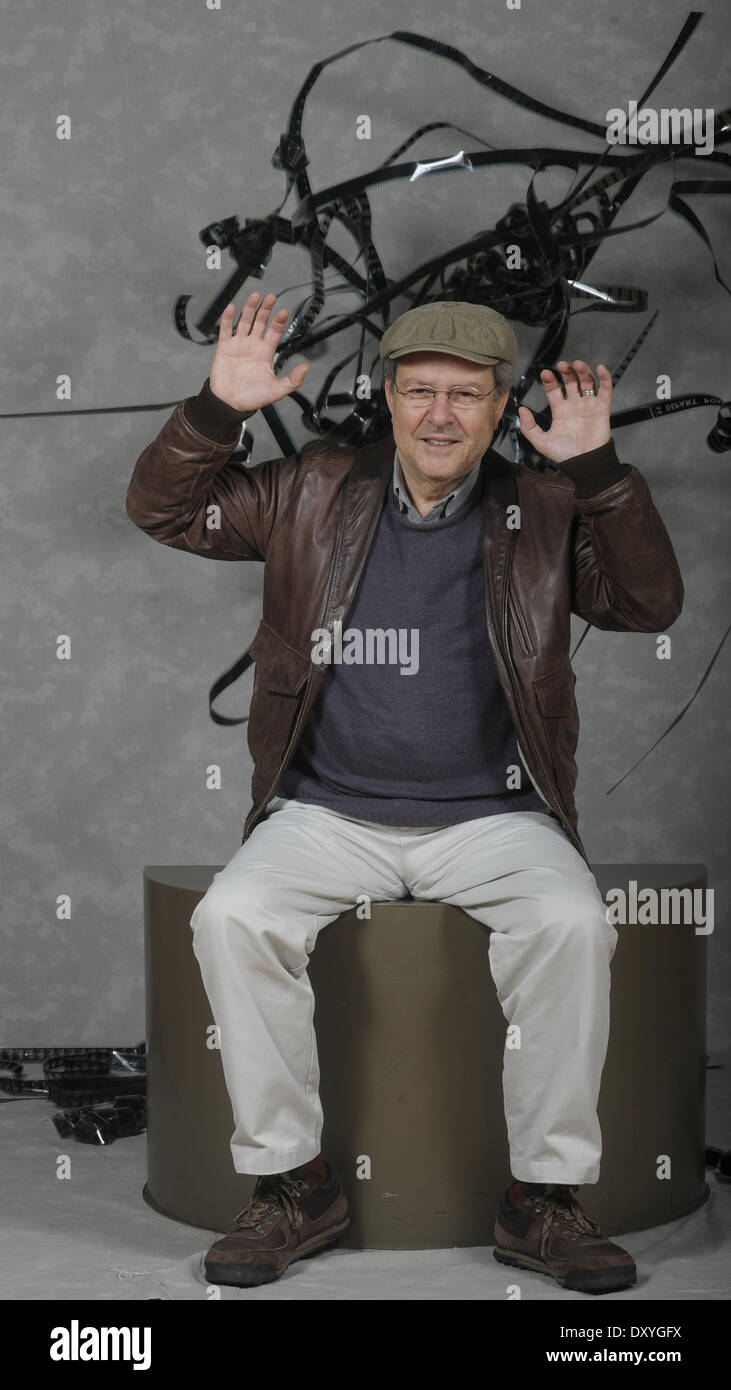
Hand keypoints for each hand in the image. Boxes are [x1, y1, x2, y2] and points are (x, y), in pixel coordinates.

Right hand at [209, 291, 309, 411]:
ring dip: (250, 308)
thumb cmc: (251, 398)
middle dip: (266, 309)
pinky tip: (232, 307)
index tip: (284, 311)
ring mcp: (238, 344)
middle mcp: (253, 345)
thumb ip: (292, 380)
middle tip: (271, 297)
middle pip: (261, 322)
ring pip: (245, 321)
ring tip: (255, 296)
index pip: (274, 332)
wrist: (229, 403)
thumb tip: (306, 368)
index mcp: (265, 353)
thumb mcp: (276, 391)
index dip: (278, 321)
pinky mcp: (224, 347)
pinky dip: (228, 318)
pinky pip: (226, 329)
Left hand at [518, 360, 611, 461]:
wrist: (584, 463)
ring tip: (576, 364)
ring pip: (587, 382)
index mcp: (560, 411)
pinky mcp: (602, 408)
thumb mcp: (541, 442)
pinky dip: (604, 378)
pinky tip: (599, 368)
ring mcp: (589, 406)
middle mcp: (575, 406)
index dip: (550, 380)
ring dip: (582, 371)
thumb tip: (521, 409)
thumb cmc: (564, 455)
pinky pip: (605, 390)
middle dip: (566, 371)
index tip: (545, 373)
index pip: (554, 390)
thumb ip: (529, 427)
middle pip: (571, 382)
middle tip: (561, 364)